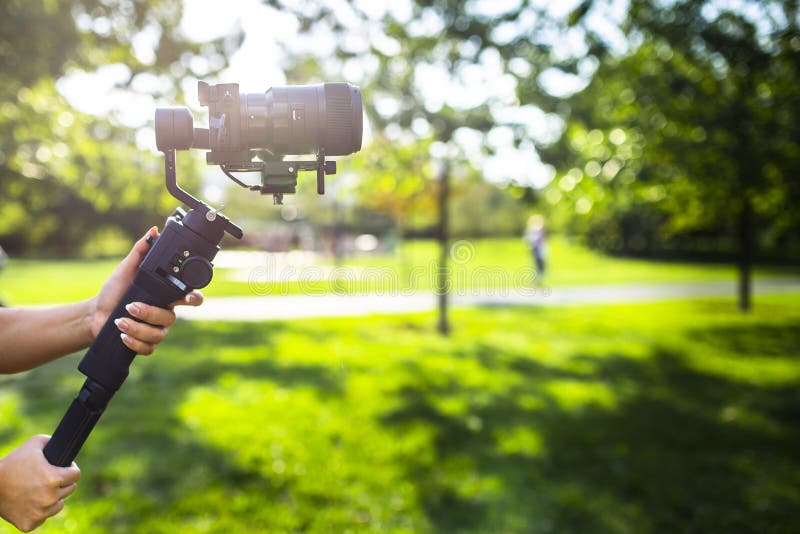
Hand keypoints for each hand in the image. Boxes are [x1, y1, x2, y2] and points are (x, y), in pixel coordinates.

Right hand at [0, 435, 80, 531]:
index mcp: (54, 478)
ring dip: (53, 499)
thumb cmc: (12, 463)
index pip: (76, 475)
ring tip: (38, 491)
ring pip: (58, 505)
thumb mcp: (33, 444)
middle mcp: (50, 498)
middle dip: (62, 484)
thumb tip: (65, 443)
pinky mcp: (30, 524)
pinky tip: (30, 503)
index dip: (71, 470)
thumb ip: (52, 441)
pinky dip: (39, 512)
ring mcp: (40, 513)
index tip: (65, 469)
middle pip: (69, 490)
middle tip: (48, 479)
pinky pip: (43, 517)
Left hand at [88, 227, 203, 354]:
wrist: (96, 314)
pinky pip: (149, 347)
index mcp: (166, 295)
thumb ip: (141, 250)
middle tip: (133, 306)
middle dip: (151, 313)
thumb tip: (153, 230)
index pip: (190, 296)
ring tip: (120, 319)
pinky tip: (122, 334)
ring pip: (159, 333)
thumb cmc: (114, 291)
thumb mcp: (126, 268)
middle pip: (171, 317)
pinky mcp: (147, 344)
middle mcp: (166, 313)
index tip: (186, 297)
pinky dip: (134, 341)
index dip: (194, 298)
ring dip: (137, 326)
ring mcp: (157, 329)